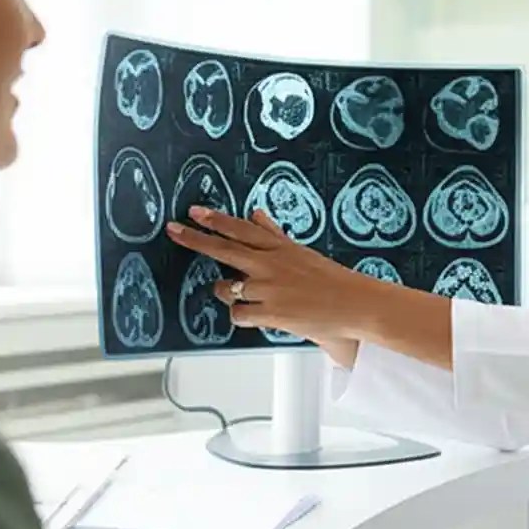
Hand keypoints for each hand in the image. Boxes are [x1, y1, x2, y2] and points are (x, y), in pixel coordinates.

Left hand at [166, 207, 374, 349]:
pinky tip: (259, 315)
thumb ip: (274, 234)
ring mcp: (268, 288)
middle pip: (224, 249)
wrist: (354, 304)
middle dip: (195, 238)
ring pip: (226, 288)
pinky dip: (244, 316)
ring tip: (246, 296)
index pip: (241, 229)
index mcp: (279, 247)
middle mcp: (271, 264)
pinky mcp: (270, 312)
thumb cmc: (331, 279)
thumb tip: (256, 214)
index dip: (215, 220)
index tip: (195, 212)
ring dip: (228, 293)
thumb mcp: (301, 251)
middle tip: (174, 230)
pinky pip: (239, 314)